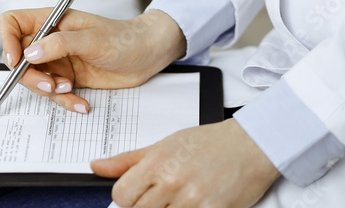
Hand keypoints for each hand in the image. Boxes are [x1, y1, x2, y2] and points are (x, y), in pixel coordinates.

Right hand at [0, 9, 185, 112]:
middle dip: (30, 76)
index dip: (6, 41)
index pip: (12, 23)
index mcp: (50, 21)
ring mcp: (57, 60)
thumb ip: (59, 44)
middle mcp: (49, 40)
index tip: (17, 61)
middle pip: (19, 58)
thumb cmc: (123, 38)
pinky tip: (81, 104)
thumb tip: (29, 53)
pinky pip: (55, 94)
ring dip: (48, 91)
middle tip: (51, 86)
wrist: (147, 55)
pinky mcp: (68, 78)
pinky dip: (65, 101)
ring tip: (70, 91)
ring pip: (35, 80)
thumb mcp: (92, 39)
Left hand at [92, 120, 279, 207]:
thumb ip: (127, 160)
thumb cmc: (207, 143)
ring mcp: (192, 200)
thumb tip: (96, 166)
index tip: (136, 197)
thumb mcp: (162, 145)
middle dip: (146, 207)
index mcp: (157, 163)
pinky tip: (194, 203)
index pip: (121, 196)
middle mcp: (172, 181)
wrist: (248, 146)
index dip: (125, 200)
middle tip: (163, 197)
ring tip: (180, 198)